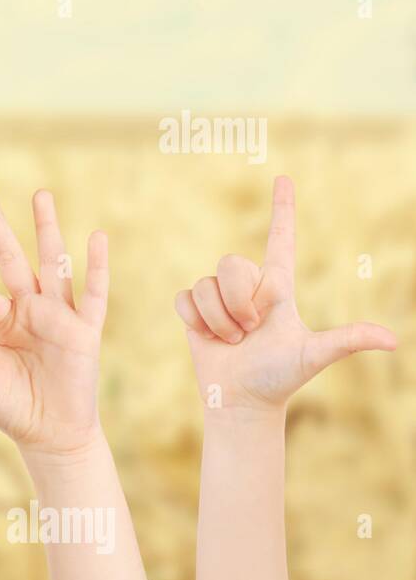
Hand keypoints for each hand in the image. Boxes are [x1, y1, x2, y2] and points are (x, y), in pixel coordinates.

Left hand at [0, 182, 108, 454]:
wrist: (50, 437)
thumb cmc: (15, 409)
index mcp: (4, 320)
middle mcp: (31, 309)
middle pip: (12, 257)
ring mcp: (60, 317)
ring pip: (53, 265)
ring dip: (46, 230)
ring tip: (40, 194)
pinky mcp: (85, 332)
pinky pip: (93, 294)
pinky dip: (95, 267)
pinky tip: (96, 238)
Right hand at [175, 175, 395, 413]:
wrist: (242, 400)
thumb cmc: (280, 378)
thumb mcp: (314, 355)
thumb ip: (348, 340)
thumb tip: (393, 340)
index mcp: (278, 288)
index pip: (281, 240)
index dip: (283, 209)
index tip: (283, 179)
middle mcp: (248, 287)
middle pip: (232, 264)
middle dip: (237, 301)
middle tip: (249, 332)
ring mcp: (219, 298)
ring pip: (206, 285)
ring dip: (218, 319)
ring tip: (232, 341)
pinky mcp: (194, 310)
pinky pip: (185, 298)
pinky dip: (195, 321)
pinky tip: (207, 337)